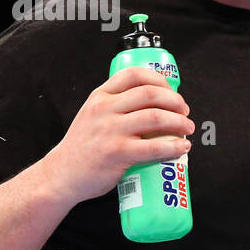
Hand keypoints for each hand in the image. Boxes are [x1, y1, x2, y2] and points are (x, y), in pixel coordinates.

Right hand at [41, 67, 193, 205]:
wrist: (62, 175)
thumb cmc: (83, 147)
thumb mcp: (92, 115)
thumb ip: (115, 106)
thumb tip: (154, 104)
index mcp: (100, 97)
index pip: (134, 75)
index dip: (160, 80)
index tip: (172, 92)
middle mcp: (104, 109)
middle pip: (150, 94)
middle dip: (175, 101)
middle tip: (185, 112)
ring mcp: (110, 130)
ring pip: (156, 117)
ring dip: (179, 122)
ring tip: (187, 129)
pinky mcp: (118, 153)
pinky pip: (154, 147)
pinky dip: (174, 146)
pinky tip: (182, 148)